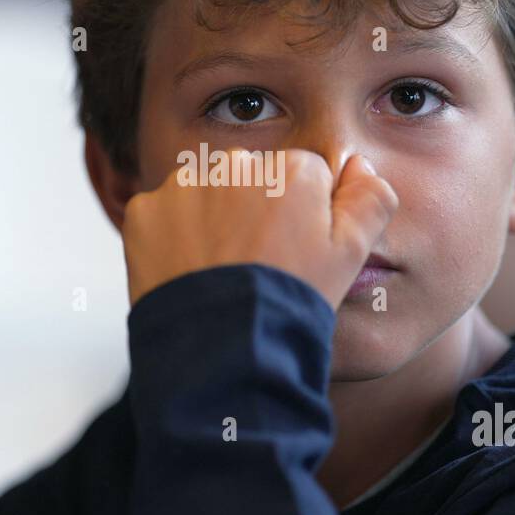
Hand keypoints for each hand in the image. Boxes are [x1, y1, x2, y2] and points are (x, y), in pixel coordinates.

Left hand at [122, 149, 397, 309]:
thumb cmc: (291, 303)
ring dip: (209, 222)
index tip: (290, 253)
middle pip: (250, 179)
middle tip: (254, 265)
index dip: (298, 217)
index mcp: (293, 169)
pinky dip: (170, 238)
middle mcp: (237, 162)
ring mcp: (184, 184)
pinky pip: (162, 215)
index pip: (300, 176)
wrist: (222, 351)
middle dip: (252, 212)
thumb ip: (369, 200)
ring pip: (203, 193)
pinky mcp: (145, 210)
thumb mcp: (350, 257)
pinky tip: (187, 272)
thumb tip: (360, 164)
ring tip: (219, 273)